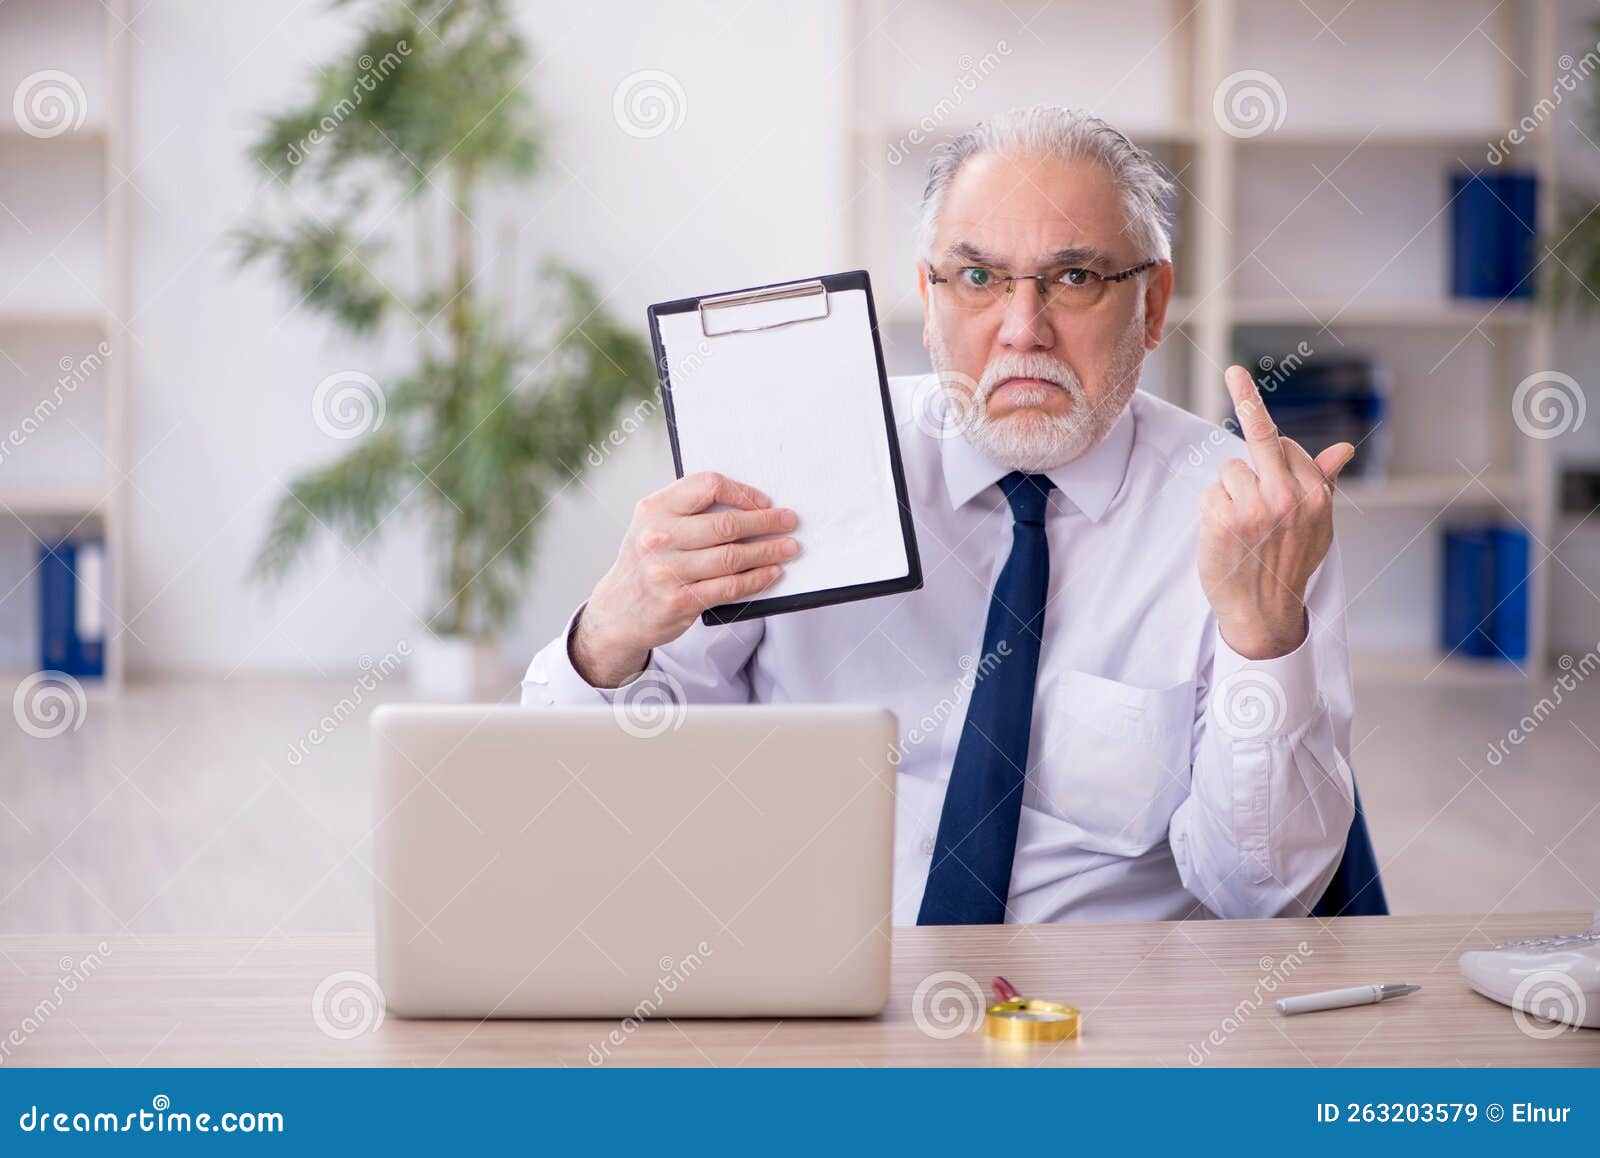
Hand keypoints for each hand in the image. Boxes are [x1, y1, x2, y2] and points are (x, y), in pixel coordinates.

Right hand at [571, 471, 798, 686]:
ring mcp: (668, 571)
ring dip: (768, 551)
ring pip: (732, 557)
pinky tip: (772, 572)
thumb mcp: (653, 526)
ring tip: (789, 548)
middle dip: (766, 522)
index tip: (764, 502)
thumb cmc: (645, 562)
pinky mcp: (679, 601)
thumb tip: (747, 504)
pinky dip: (757, 579)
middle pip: (726, 524)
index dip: (743, 492)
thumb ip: (688, 510)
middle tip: (789, 521)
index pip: (707, 485)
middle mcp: (658, 537)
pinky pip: (729, 587)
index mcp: (654, 509)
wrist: (616, 611)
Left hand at [1198, 365, 1354, 660]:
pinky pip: (1210, 493)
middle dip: (1246, 400)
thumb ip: (1324, 482)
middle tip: (1234, 371)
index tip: (1239, 379)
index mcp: (1315, 495)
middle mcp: (1287, 498)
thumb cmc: (1289, 564)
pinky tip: (1225, 535)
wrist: (1264, 612)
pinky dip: (1212, 510)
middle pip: (1259, 438)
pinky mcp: (1222, 523)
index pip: (1282, 443)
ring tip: (1241, 525)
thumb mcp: (1318, 525)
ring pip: (1228, 470)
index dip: (1264, 436)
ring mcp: (1254, 510)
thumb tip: (1343, 448)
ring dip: (1229, 491)